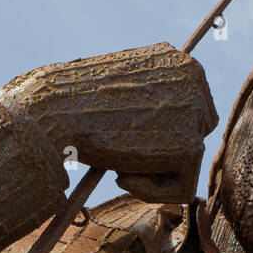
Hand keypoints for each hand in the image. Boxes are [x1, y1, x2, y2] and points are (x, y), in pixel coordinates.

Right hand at [0, 42, 217, 203]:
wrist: (56, 110)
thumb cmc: (71, 102)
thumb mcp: (114, 91)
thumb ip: (144, 103)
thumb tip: (159, 134)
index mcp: (176, 60)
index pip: (188, 106)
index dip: (159, 132)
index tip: (124, 137)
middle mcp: (194, 78)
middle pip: (196, 132)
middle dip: (163, 153)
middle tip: (123, 157)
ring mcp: (195, 110)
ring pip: (188, 162)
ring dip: (154, 174)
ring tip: (118, 168)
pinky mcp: (190, 146)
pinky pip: (183, 188)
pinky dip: (150, 193)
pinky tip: (120, 177)